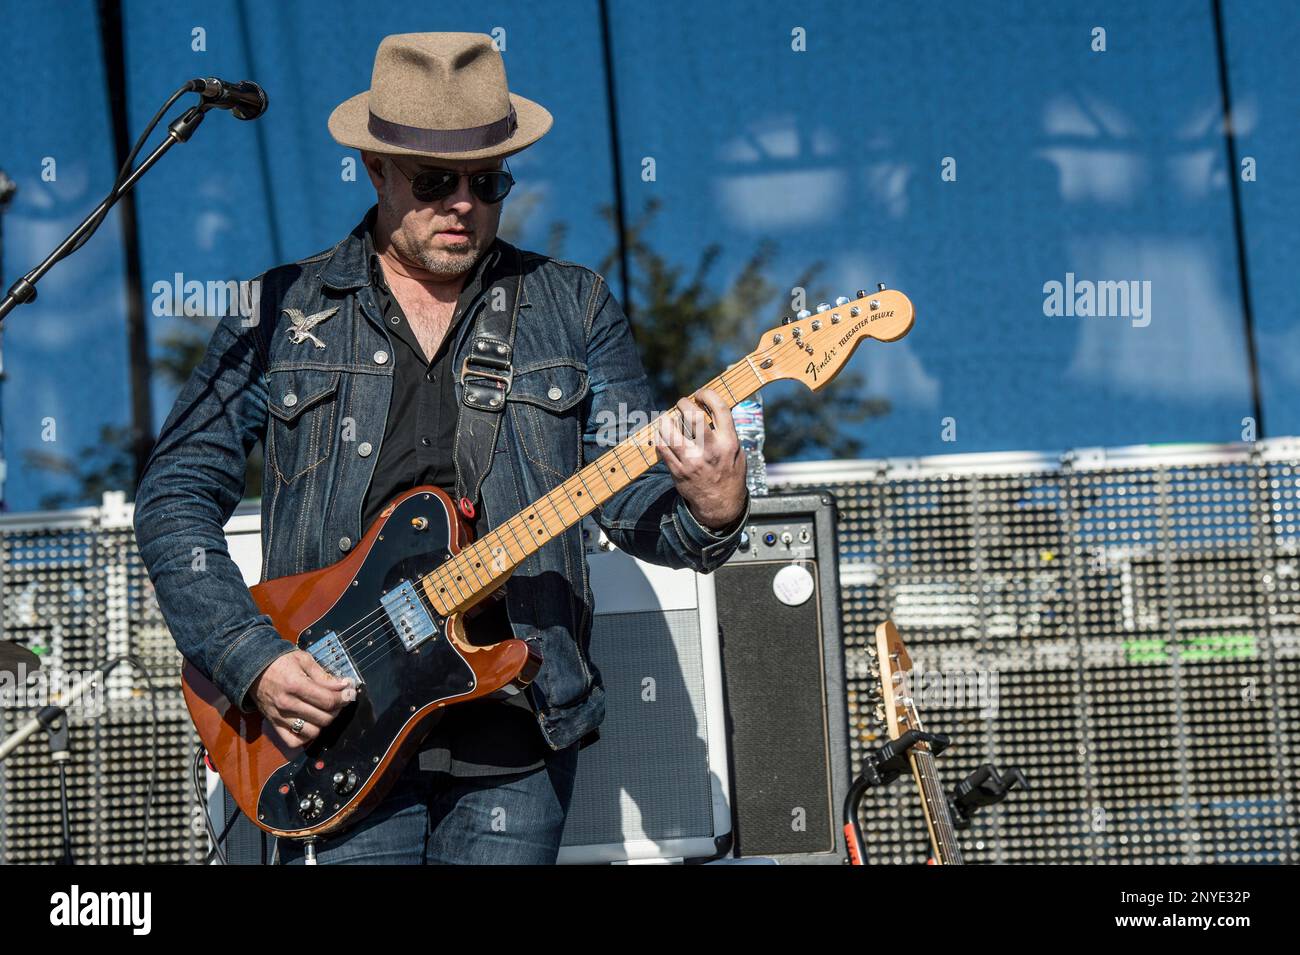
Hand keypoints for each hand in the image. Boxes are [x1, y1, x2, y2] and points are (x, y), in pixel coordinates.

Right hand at [250, 650, 355, 746]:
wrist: (252, 670)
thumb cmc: (280, 662)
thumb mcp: (303, 660)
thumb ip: (324, 675)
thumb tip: (344, 686)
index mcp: (295, 685)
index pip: (327, 700)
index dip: (344, 698)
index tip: (350, 693)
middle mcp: (287, 704)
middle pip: (324, 718)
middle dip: (336, 709)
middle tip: (338, 700)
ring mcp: (280, 717)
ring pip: (313, 732)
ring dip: (322, 723)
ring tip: (324, 711)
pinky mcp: (274, 725)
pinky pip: (294, 741)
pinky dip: (305, 737)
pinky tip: (310, 724)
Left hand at [655, 388, 746, 530]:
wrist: (720, 505)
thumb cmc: (729, 473)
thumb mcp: (737, 452)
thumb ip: (726, 432)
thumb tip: (711, 408)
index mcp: (728, 443)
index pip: (720, 408)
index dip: (708, 394)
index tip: (701, 393)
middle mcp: (710, 450)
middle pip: (693, 416)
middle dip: (684, 403)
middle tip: (682, 403)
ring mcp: (692, 461)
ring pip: (670, 430)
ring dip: (665, 419)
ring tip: (666, 418)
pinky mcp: (678, 471)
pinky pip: (662, 447)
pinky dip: (660, 436)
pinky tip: (663, 434)